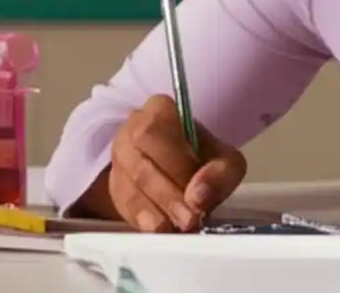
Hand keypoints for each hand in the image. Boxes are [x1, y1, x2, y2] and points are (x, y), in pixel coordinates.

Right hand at [106, 94, 246, 231]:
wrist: (181, 167)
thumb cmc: (202, 158)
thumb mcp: (225, 160)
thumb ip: (221, 173)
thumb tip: (198, 197)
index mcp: (159, 111)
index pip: (156, 129)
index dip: (175, 161)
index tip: (196, 189)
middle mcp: (131, 130)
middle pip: (140, 160)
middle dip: (167, 193)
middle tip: (190, 218)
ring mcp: (119, 158)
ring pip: (130, 184)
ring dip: (156, 209)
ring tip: (178, 227)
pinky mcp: (114, 185)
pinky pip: (121, 201)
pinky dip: (141, 217)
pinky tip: (158, 229)